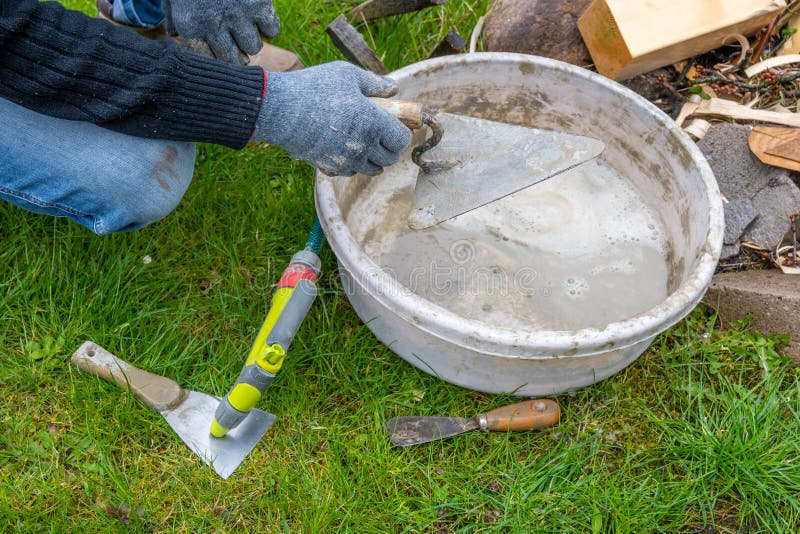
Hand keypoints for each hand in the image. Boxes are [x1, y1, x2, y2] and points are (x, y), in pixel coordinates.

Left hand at [162, 0, 279, 63]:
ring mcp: (238, 14)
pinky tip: (261, 17)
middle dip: (238, 55)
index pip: (210, 60)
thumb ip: (173, 16)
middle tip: (240, 47)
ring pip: (253, 47)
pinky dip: (269, 27)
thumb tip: (174, 34)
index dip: (220, 58)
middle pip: (234, 60)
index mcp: (192, 26)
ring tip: (248, 29)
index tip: (225, 52)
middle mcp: (215, 25)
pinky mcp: (258, 3)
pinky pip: (271, 29)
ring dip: (252, 41)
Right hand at [253, 62, 412, 176]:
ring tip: (364, 141)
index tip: (394, 125)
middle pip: (390, 158)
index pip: (401, 141)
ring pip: (372, 169)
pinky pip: (351, 172)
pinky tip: (346, 148)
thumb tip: (395, 90)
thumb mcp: (347, 75)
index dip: (401, 133)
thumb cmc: (314, 88)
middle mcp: (363, 146)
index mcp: (373, 123)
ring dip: (373, 157)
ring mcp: (346, 160)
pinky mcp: (330, 168)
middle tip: (381, 133)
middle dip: (389, 147)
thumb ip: (375, 84)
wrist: (279, 110)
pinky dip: (353, 163)